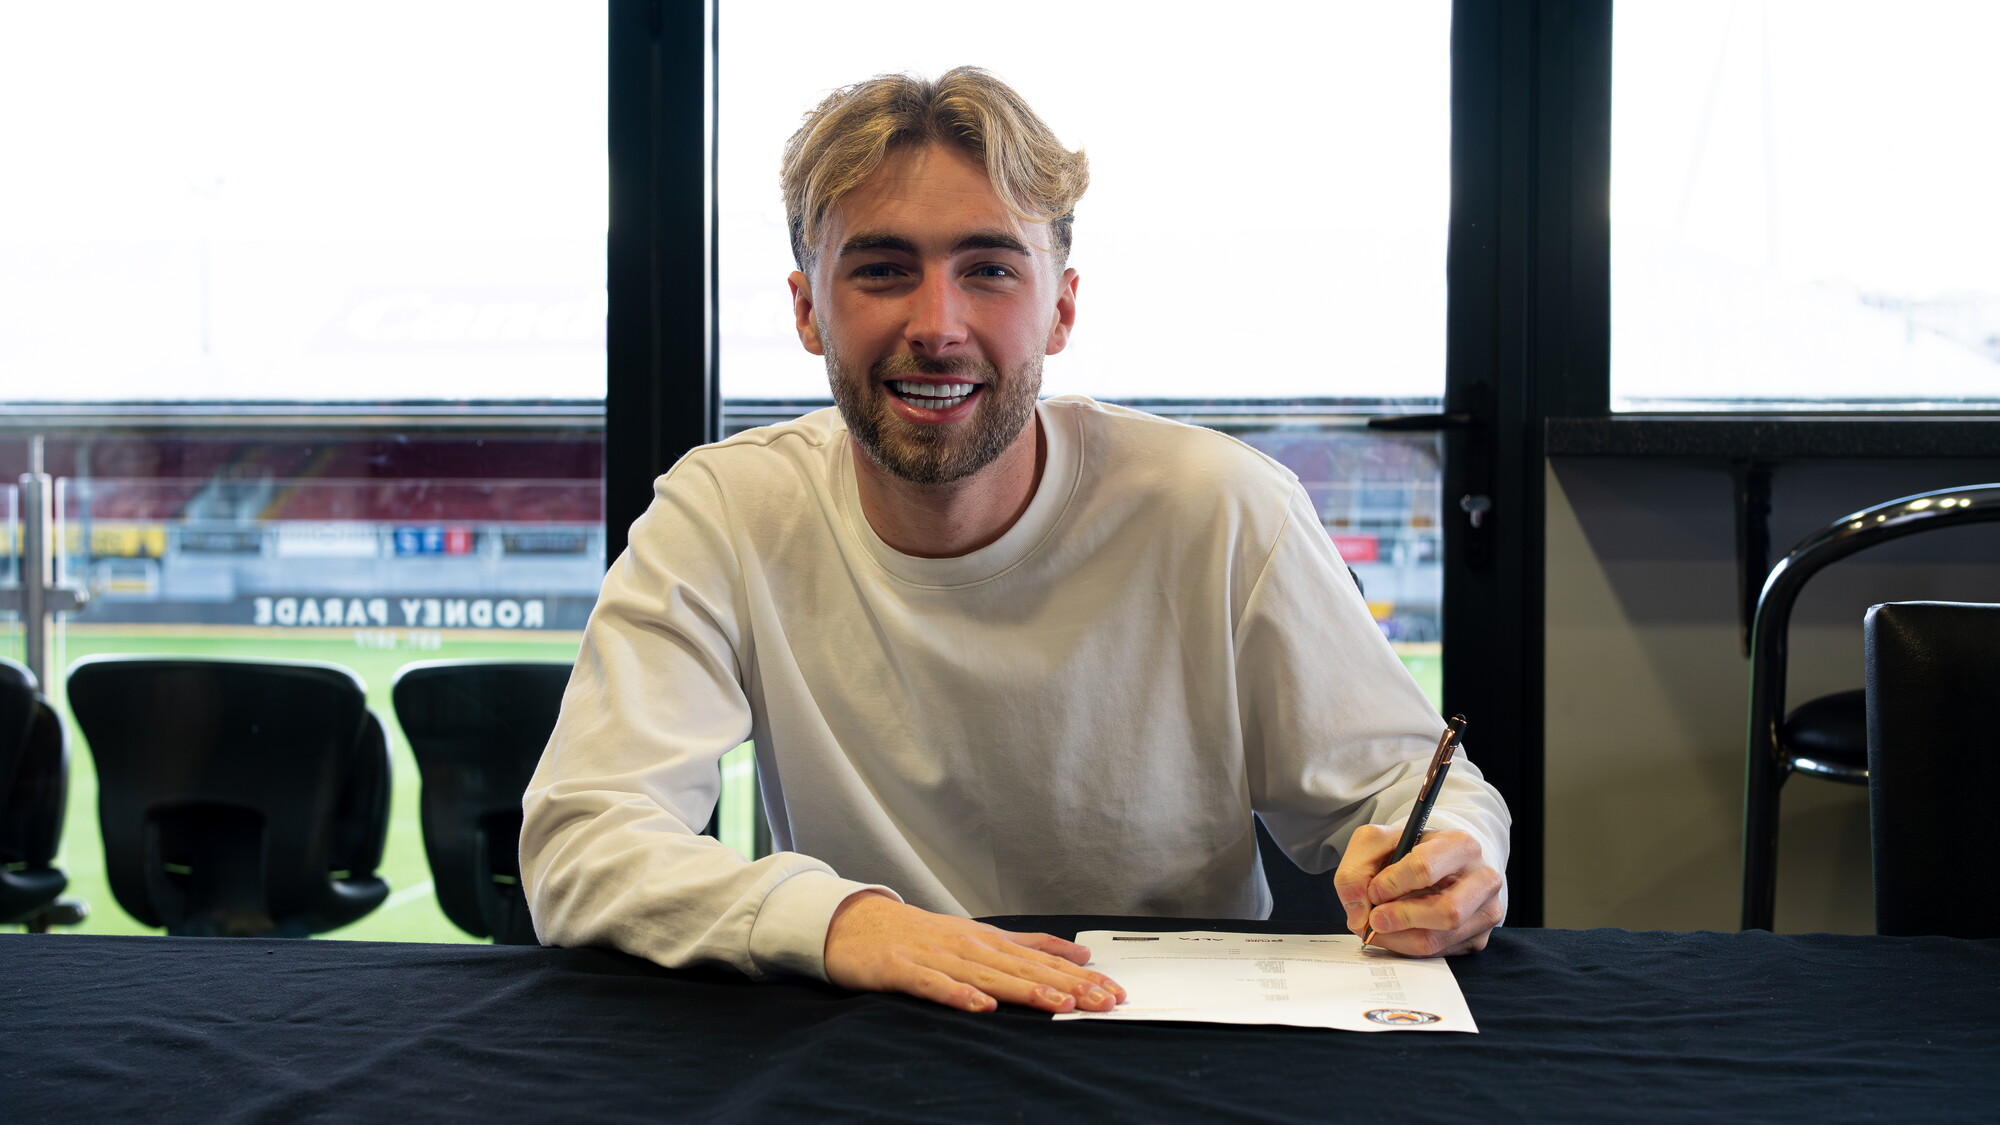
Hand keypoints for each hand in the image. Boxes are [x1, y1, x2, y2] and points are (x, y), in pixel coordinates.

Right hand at [822, 891, 1125, 1013]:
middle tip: (1103, 1001)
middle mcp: (969, 947)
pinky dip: (958, 994)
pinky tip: (982, 1006)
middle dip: (1067, 986)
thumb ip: (1029, 945)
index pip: (1042, 961)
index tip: (1113, 992)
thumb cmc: (921, 935)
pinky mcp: (904, 969)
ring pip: (988, 976)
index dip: (1079, 978)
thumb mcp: (981, 936)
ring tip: (1059, 1004)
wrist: (855, 923)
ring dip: (1025, 990)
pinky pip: (935, 986)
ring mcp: (937, 957)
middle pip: (1024, 969)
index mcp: (989, 942)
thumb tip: (1079, 952)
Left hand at [1332, 825, 1504, 955]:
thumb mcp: (1375, 844)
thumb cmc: (1408, 851)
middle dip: (1401, 918)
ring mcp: (1486, 911)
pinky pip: (1439, 953)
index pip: (1425, 868)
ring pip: (1440, 938)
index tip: (1373, 890)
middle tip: (1374, 918)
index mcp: (1460, 845)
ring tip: (1380, 925)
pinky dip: (1409, 947)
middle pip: (1446, 911)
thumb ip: (1356, 871)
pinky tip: (1398, 932)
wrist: (1438, 863)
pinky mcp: (1478, 938)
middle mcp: (1483, 879)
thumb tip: (1359, 915)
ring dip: (1399, 937)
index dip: (1392, 884)